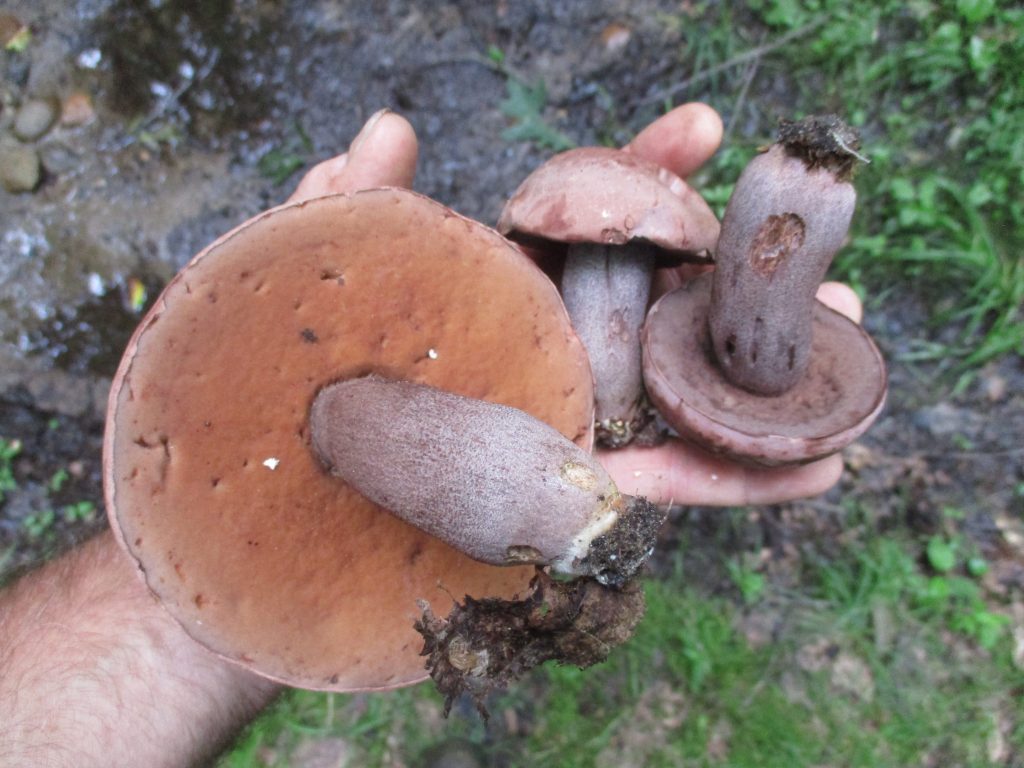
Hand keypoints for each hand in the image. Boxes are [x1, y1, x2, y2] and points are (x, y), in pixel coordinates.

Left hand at [292, 105, 860, 507]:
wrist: (246, 520)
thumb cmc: (261, 387)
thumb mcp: (297, 286)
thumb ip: (343, 210)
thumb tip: (391, 125)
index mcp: (486, 289)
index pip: (579, 217)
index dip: (643, 173)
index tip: (702, 128)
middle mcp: (533, 351)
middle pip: (652, 303)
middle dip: (735, 278)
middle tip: (818, 255)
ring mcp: (552, 425)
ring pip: (674, 397)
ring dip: (764, 379)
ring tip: (848, 354)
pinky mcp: (557, 499)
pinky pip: (656, 489)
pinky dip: (735, 480)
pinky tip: (815, 465)